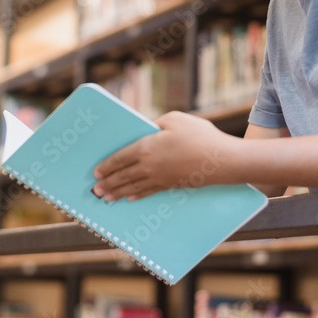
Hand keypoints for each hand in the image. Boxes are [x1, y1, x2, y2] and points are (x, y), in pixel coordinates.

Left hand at [91, 111, 233, 201]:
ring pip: (133, 187)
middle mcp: (149, 166)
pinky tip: (130, 198)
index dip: (106, 166)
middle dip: (108, 183)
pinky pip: (149, 191)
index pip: (120, 158)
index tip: (96, 172)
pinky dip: (137, 195)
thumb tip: (144, 131)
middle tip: (95, 190)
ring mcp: (160, 178)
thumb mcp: (174, 119)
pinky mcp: (171, 185)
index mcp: (146, 148)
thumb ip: (154, 125)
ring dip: (118, 193)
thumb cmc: (199, 135)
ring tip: (106, 198)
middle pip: (123, 176)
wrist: (222, 160)